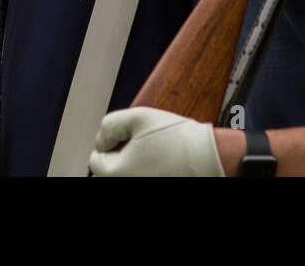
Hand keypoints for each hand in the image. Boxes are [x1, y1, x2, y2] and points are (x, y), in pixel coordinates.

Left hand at [88, 106, 224, 176]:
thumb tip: (101, 139)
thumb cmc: (177, 140)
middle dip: (121, 152)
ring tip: (155, 150)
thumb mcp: (137, 116)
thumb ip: (109, 125)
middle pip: (110, 168)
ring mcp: (141, 187)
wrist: (209, 156)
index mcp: (115, 174)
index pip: (96, 158)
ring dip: (134, 161)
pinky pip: (142, 176)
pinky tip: (162, 160)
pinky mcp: (154, 186)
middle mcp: (126, 186)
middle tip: (142, 141)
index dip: (111, 140)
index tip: (129, 136)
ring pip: (127, 173)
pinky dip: (148, 169)